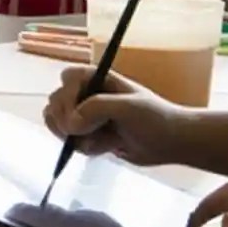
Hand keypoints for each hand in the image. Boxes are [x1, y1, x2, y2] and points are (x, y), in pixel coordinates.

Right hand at [42, 67, 188, 165]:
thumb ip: (95, 108)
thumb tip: (70, 125)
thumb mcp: (128, 108)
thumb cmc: (155, 119)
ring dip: (74, 137)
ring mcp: (85, 115)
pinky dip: (82, 147)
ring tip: (99, 140)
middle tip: (91, 131)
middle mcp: (87, 94)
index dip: (68, 96)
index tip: (80, 115)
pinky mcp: (88, 135)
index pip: (66, 78)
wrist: (171, 143)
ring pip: (57, 123)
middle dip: (68, 121)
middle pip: (56, 102)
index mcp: (96, 78)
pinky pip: (69, 141)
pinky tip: (105, 147)